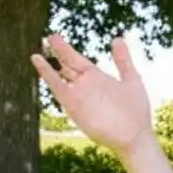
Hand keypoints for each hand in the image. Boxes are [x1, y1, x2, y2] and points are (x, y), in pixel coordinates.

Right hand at [31, 34, 153, 156]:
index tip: (53, 37)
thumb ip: (123, 60)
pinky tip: (38, 61)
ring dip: (48, 63)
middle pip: (67, 65)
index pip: (77, 60)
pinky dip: (47, 73)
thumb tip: (117, 39)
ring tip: (37, 51)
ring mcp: (78, 94)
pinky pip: (57, 86)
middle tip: (46, 37)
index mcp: (96, 77)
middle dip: (57, 52)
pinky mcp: (73, 104)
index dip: (65, 48)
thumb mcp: (131, 79)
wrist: (133, 136)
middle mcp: (85, 85)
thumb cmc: (135, 111)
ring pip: (60, 75)